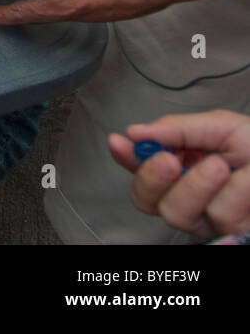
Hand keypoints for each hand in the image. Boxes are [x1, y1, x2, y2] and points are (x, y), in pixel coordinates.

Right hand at [108, 111, 249, 237]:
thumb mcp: (220, 125)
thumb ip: (179, 128)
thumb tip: (137, 133)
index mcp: (177, 164)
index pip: (137, 165)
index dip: (124, 156)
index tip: (121, 141)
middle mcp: (185, 195)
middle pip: (147, 199)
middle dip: (153, 178)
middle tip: (169, 159)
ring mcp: (207, 218)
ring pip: (178, 213)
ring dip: (198, 185)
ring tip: (222, 165)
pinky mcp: (230, 233)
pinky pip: (219, 218)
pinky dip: (234, 193)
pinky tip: (246, 179)